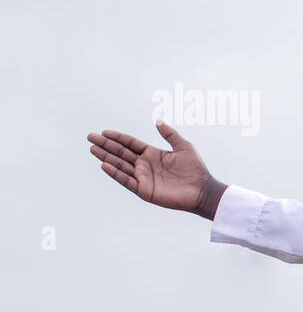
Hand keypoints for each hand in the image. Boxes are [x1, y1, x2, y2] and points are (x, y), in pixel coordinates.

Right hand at [88, 121, 226, 218]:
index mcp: (152, 154)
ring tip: (93, 149)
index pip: (130, 144)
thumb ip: (170, 134)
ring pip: (120, 166)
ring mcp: (143, 178)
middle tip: (90, 137)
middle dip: (106, 145)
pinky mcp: (144, 190)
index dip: (117, 138)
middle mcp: (145, 165)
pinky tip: (104, 165)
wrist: (202, 190)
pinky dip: (115, 173)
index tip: (104, 131)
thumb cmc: (195, 169)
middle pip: (121, 153)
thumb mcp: (183, 146)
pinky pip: (126, 180)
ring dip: (106, 157)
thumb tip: (158, 120)